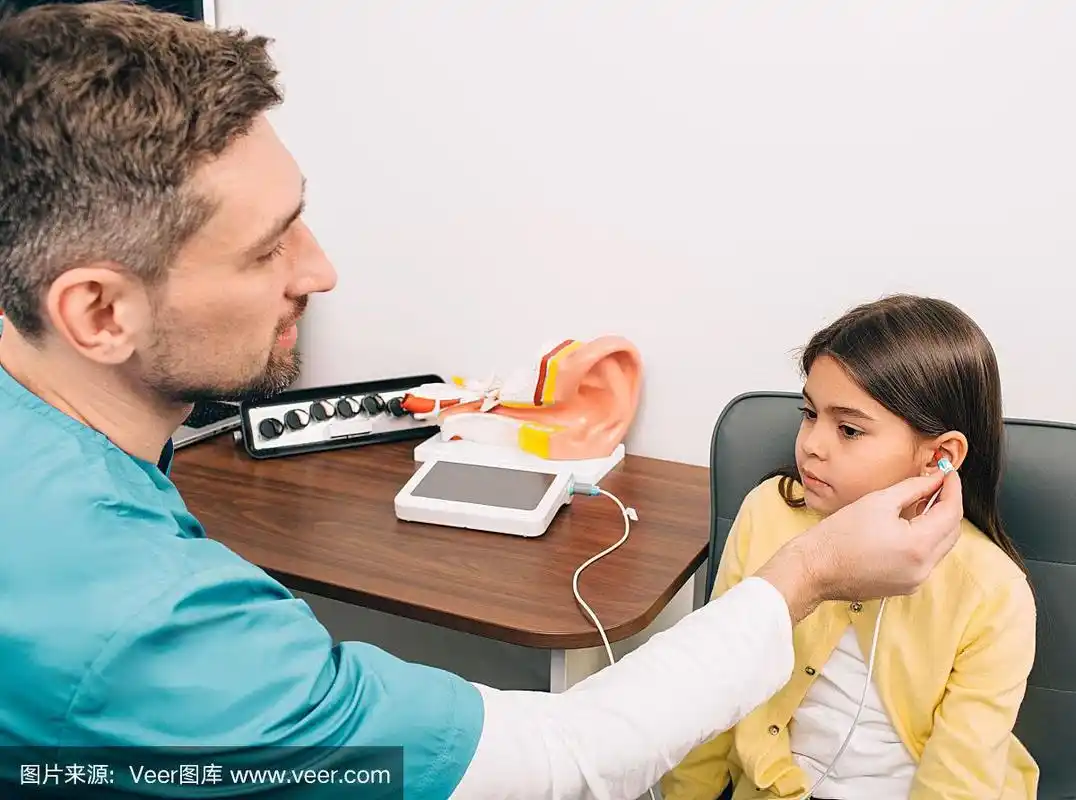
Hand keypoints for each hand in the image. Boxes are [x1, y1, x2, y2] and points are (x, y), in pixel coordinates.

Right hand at [757, 469, 962, 622]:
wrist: (814, 568)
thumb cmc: (837, 537)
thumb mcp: (878, 501)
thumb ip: (913, 488)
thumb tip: (934, 479)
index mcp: (918, 546)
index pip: (951, 512)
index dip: (952, 488)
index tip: (948, 473)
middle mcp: (922, 568)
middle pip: (952, 531)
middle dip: (948, 505)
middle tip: (939, 484)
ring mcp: (915, 580)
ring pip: (940, 546)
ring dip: (937, 523)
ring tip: (923, 501)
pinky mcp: (904, 586)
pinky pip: (925, 559)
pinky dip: (924, 540)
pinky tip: (909, 525)